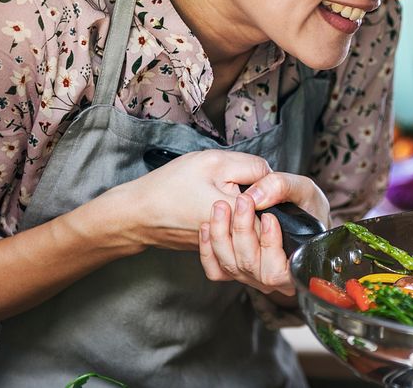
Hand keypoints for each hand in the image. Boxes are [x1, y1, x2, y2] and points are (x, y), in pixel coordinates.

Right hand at [113, 149, 272, 251]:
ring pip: (250, 230)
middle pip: (266, 221)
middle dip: (260, 202)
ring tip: (223, 197)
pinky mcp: (216, 250)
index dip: (270, 189)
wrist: (136, 215)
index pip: (276, 207)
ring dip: (245, 213)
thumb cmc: (170, 187)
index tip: (253, 180)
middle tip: (233, 187)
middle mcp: (235, 239)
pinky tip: (216, 210)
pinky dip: (230, 224)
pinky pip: (234, 238)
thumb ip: (251, 166)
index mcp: (240, 216)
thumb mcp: (214, 162)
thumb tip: (271, 175)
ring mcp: (224, 248)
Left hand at [198, 170, 330, 295]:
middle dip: (243, 231)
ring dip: (222, 235)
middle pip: (250, 265)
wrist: (297, 213)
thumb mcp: (304, 191)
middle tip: (243, 201)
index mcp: (296, 266)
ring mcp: (251, 276)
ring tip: (221, 207)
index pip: (280, 270)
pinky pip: (215, 269)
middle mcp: (272, 277)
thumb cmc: (307, 208)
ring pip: (230, 265)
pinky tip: (208, 226)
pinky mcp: (234, 270)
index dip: (271, 245)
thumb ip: (283, 188)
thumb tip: (257, 195)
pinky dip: (208, 249)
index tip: (269, 217)